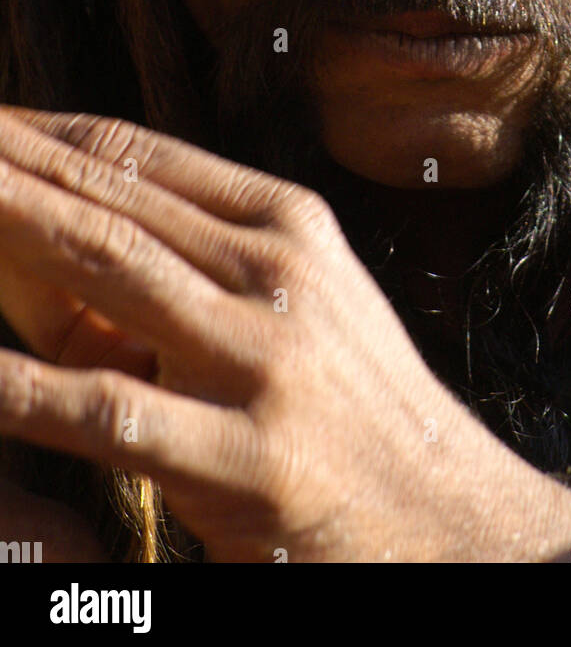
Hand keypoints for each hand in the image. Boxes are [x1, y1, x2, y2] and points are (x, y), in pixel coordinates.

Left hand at [0, 107, 570, 562]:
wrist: (451, 513)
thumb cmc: (359, 403)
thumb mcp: (302, 303)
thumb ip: (206, 262)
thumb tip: (84, 241)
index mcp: (287, 225)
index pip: (142, 156)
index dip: (51, 133)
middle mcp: (276, 271)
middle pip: (114, 197)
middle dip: (13, 160)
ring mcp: (260, 357)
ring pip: (108, 266)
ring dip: (10, 220)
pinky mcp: (242, 454)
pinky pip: (106, 409)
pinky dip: (23, 388)